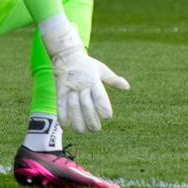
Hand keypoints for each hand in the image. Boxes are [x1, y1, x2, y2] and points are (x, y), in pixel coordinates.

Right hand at [39, 15, 129, 132]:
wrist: (67, 56)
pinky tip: (65, 126)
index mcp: (94, 80)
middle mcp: (82, 85)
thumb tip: (127, 87)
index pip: (99, 95)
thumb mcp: (102, 69)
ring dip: (77, 120)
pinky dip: (62, 115)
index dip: (103, 107)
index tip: (108, 117)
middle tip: (96, 130)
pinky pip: (60, 104)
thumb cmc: (88, 65)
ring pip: (73, 106)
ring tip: (83, 131)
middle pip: (86, 104)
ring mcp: (70, 88)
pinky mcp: (60, 91)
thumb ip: (114, 80)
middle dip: (91, 118)